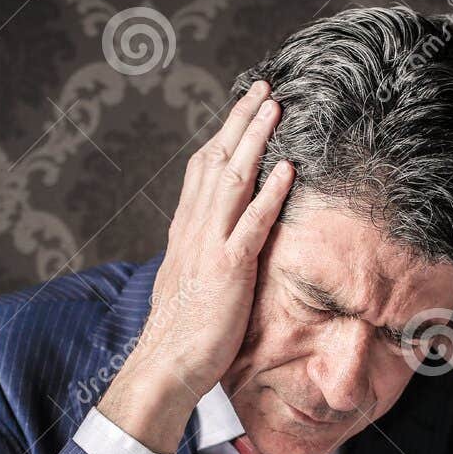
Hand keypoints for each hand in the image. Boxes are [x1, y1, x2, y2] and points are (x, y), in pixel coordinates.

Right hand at [98, 81, 294, 453]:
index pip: (201, 172)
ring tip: (275, 108)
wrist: (165, 365)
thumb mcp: (185, 283)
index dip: (222, 137)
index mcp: (184, 231)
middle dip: (239, 121)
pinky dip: (270, 193)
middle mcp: (193, 229)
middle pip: (216, 161)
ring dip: (255, 140)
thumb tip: (207, 248)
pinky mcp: (228, 269)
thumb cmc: (179, 334)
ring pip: (232, 180)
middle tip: (262, 88)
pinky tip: (287, 169)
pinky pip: (252, 224)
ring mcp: (209, 246)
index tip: (240, 112)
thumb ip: (199, 257)